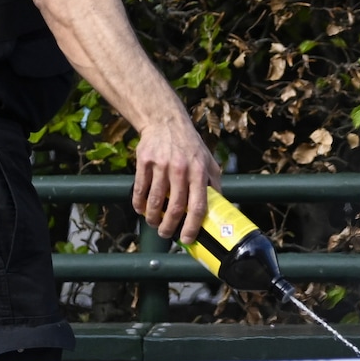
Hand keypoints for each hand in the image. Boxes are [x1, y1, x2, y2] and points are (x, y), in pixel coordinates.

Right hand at [132, 112, 221, 243]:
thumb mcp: (208, 160)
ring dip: (152, 217)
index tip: (187, 239)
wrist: (166, 121)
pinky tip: (141, 209)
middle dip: (169, 227)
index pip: (198, 206)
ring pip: (155, 201)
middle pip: (175, 207)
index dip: (192, 226)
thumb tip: (219, 206)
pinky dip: (139, 203)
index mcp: (199, 172)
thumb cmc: (189, 145)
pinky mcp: (145, 162)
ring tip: (153, 223)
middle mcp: (181, 169)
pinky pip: (139, 189)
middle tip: (166, 234)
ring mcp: (161, 165)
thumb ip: (214, 183)